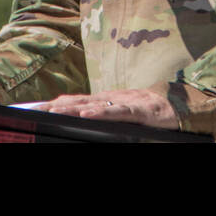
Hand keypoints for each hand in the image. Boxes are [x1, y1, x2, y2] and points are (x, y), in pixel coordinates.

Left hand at [34, 89, 177, 129]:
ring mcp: (124, 103)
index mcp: (107, 100)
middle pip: (80, 101)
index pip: (77, 101)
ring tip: (54, 110)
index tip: (36, 107)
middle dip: (57, 105)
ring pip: (95, 104)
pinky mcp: (138, 111)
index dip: (57, 103)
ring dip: (72, 108)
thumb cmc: (148, 113)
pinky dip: (101, 112)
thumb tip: (79, 116)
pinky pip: (117, 111)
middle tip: (36, 109)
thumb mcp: (121, 112)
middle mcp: (112, 98)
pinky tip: (86, 114)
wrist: (178, 108)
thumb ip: (102, 114)